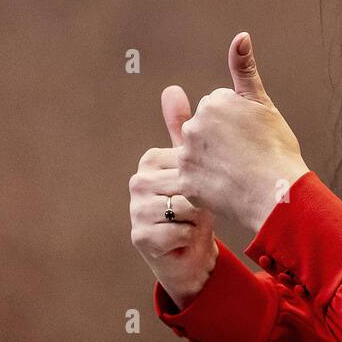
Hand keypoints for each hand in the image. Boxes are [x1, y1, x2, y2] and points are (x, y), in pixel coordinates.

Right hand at [129, 87, 218, 309]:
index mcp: (149, 161)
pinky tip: (186, 239)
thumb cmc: (195, 207)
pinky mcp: (141, 237)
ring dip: (198, 218)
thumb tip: (172, 88)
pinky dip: (191, 236)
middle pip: (187, 182)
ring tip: (193, 222)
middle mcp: (137, 183)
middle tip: (200, 209)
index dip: (205, 177)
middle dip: (202, 198)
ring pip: (184, 206)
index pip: (188, 161)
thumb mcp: (195, 167)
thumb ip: (184, 129)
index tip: (202, 189)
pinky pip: (179, 230)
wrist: (191, 253)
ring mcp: (136, 210)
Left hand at [173, 32, 309, 233]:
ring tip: (237, 171)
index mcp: (215, 102)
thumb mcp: (263, 104)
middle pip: (204, 128)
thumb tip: (240, 36)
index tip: (252, 137)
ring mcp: (188, 154)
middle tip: (245, 154)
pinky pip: (190, 178)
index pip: (218, 107)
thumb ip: (245, 69)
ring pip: (196, 152)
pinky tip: (225, 186)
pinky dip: (205, 182)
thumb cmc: (276, 149)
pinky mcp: (185, 181)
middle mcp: (196, 125)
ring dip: (210, 160)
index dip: (237, 123)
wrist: (277, 193)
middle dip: (220, 139)